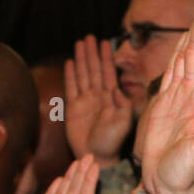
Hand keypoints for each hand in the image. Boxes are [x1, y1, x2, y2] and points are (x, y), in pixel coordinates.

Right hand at [64, 35, 132, 166]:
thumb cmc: (112, 142)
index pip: (108, 73)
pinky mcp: (73, 108)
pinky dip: (70, 75)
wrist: (96, 157)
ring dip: (81, 59)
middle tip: (89, 37)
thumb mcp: (123, 122)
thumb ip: (123, 104)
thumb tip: (116, 88)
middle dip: (92, 53)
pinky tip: (70, 62)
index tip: (105, 42)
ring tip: (79, 43)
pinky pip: (71, 88)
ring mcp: (85, 101)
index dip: (106, 58)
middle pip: (94, 70)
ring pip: (82, 75)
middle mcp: (98, 96)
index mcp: (112, 98)